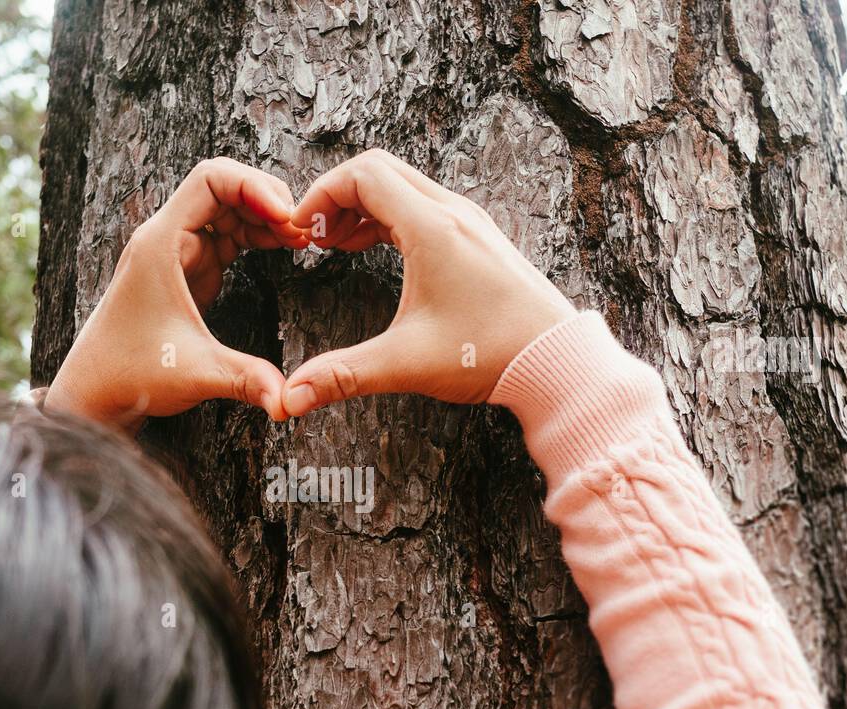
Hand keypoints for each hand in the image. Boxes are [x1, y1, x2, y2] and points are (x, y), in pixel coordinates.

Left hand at [46, 158, 308, 429]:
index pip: (209, 180)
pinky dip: (256, 235)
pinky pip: (226, 235)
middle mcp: (167, 238)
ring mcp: (178, 251)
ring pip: (227, 210)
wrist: (96, 390)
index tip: (287, 215)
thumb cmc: (131, 374)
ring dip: (265, 217)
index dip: (253, 186)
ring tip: (302, 238)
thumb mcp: (196, 373)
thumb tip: (290, 402)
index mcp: (162, 243)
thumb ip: (246, 380)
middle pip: (223, 186)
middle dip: (267, 199)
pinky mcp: (188, 269)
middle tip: (303, 229)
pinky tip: (282, 247)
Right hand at [282, 150, 576, 416]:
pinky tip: (374, 250)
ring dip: (363, 206)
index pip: (363, 175)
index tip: (300, 231)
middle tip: (313, 237)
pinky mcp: (478, 239)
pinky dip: (390, 217)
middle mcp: (452, 213)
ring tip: (335, 245)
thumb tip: (291, 399)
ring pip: (403, 186)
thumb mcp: (406, 364)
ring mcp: (469, 222)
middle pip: (380, 170)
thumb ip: (342, 376)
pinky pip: (423, 206)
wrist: (555, 361)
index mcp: (432, 228)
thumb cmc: (492, 355)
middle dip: (337, 196)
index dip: (320, 195)